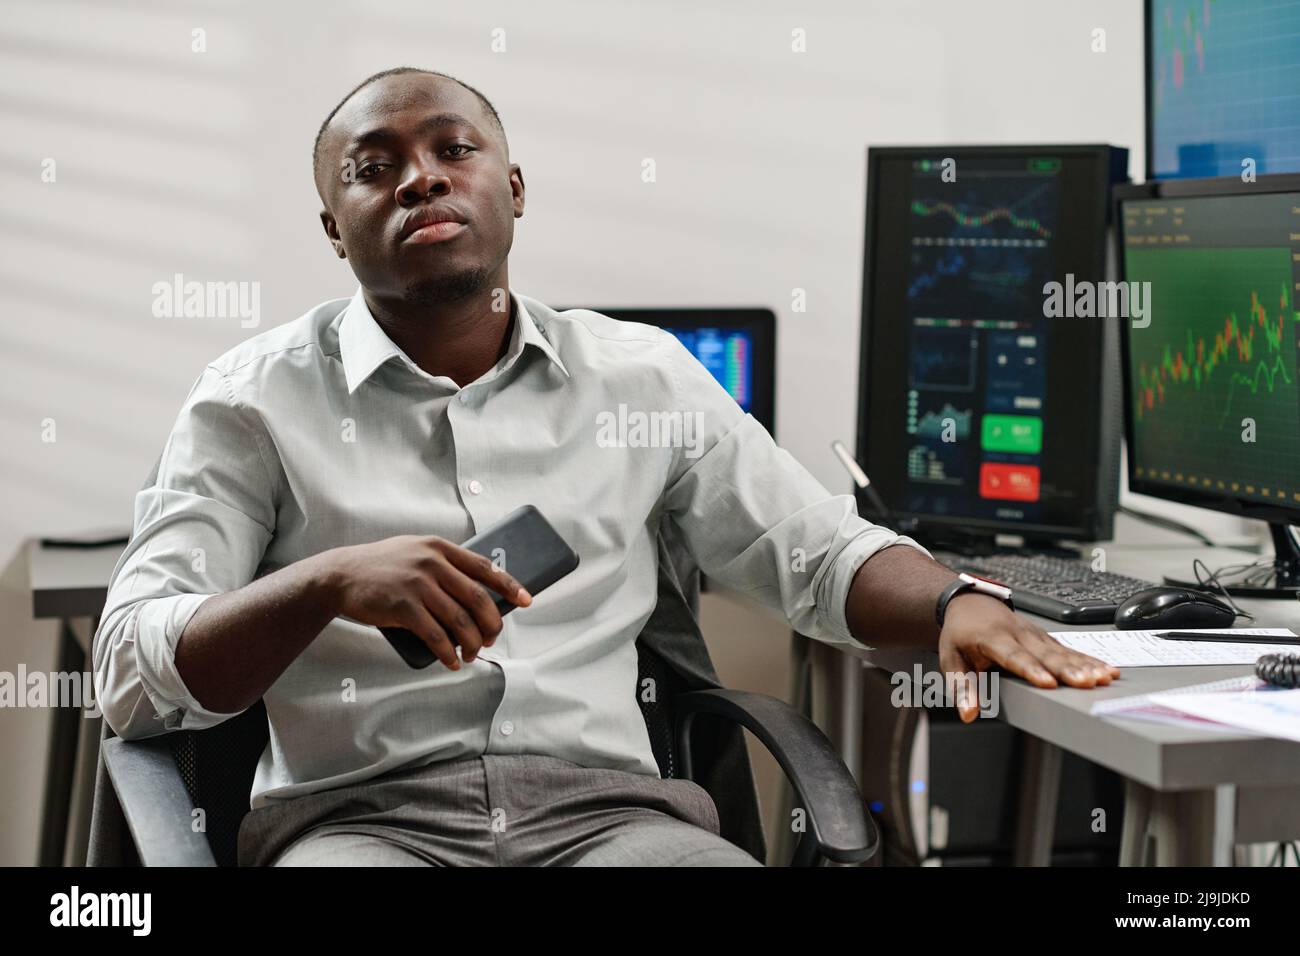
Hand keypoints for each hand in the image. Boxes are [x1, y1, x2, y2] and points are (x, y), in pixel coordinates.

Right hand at [322, 535, 530, 669]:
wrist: (341, 575)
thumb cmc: (382, 566)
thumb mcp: (415, 552)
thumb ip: (443, 563)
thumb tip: (478, 589)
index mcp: (439, 548)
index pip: (484, 566)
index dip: (509, 585)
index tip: (526, 600)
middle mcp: (432, 563)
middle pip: (477, 598)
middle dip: (492, 623)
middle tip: (493, 638)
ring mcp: (418, 585)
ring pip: (460, 620)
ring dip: (472, 642)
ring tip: (473, 654)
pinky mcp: (403, 607)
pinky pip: (436, 636)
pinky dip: (449, 653)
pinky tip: (452, 661)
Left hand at [939, 593, 1119, 722]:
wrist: (971, 603)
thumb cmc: (962, 634)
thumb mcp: (951, 660)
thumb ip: (962, 687)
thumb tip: (969, 713)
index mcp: (993, 639)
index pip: (1014, 656)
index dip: (1032, 669)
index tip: (1048, 682)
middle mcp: (1018, 635)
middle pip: (1046, 654)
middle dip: (1068, 669)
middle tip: (1087, 682)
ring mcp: (1035, 635)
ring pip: (1062, 651)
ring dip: (1084, 664)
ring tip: (1104, 677)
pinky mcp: (1046, 638)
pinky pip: (1069, 650)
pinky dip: (1089, 660)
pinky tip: (1106, 670)